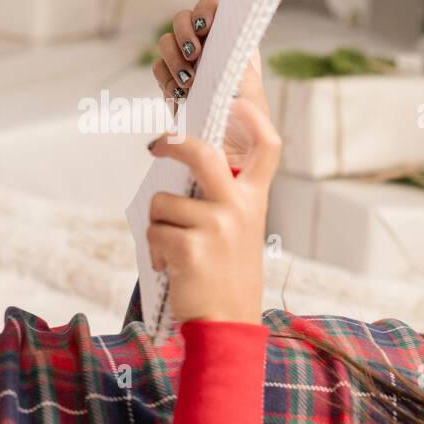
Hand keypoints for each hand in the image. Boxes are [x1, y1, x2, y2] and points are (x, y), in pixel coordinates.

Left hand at [145, 98, 280, 324]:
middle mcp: (240, 207)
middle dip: (171, 145)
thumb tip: (178, 163)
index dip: (253, 118)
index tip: (235, 102)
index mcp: (255, 198)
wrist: (228, 322)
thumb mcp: (239, 228)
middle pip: (201, 153)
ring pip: (163, 201)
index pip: (268, 147)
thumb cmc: (227, 272)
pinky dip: (155, 250)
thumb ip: (222, 196)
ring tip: (176, 248)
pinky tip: (171, 266)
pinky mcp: (193, 248)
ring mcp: (218, 226)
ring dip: (158, 225)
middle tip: (157, 147)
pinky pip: (155, 231)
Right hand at [151, 0, 270, 168]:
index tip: (205, 24)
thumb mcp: (251, 93)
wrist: (229, 158)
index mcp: (232, 45)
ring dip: (174, 58)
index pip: (216, 10)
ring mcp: (187, 64)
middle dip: (185, 32)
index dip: (207, 10)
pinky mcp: (171, 82)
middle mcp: (208, 49)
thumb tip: (228, 44)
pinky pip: (158, 68)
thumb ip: (238, 66)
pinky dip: (166, 78)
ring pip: (167, 42)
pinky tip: (180, 94)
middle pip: (185, 19)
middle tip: (194, 54)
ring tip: (189, 81)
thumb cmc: (250, 126)